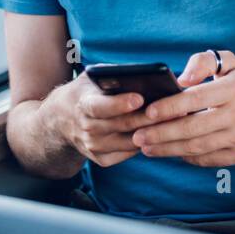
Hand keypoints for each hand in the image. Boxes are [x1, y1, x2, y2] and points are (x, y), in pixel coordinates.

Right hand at [40, 73, 162, 167]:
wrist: (60, 121)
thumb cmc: (85, 93)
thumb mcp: (90, 79)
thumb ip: (111, 75)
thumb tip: (143, 74)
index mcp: (83, 105)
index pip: (101, 106)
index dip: (119, 103)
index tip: (139, 98)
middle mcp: (86, 128)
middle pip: (122, 125)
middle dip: (148, 118)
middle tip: (173, 110)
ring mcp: (93, 146)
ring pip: (129, 142)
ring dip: (153, 133)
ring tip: (174, 122)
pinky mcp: (101, 159)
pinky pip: (128, 154)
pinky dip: (144, 144)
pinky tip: (160, 134)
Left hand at [131, 51, 234, 166]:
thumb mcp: (231, 62)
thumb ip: (203, 62)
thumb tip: (180, 80)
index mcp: (234, 89)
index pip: (195, 99)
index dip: (169, 107)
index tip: (147, 113)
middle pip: (192, 128)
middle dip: (160, 134)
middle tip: (137, 136)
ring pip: (196, 147)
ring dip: (167, 149)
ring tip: (146, 147)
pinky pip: (207, 158)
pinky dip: (186, 157)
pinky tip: (170, 152)